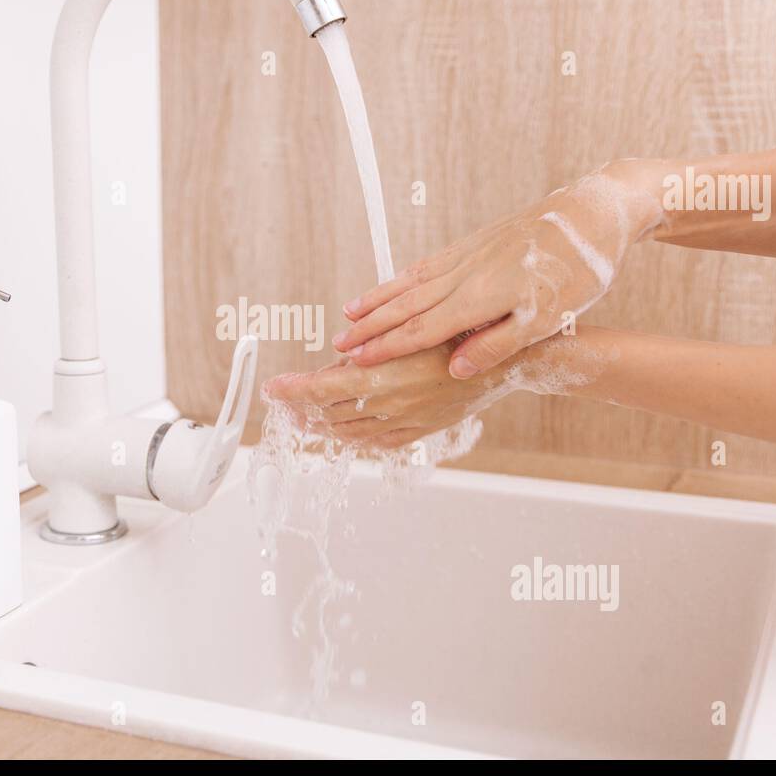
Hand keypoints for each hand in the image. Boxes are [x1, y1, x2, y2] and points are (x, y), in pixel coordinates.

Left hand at [262, 335, 606, 449]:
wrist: (504, 359)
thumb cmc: (458, 334)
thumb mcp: (406, 333)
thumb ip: (367, 351)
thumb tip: (334, 358)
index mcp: (380, 376)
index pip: (317, 390)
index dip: (290, 392)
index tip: (271, 389)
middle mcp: (388, 404)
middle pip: (327, 415)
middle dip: (300, 410)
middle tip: (281, 403)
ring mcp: (404, 422)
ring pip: (349, 431)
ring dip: (322, 426)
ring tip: (303, 419)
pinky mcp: (420, 431)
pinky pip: (377, 443)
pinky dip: (354, 438)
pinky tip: (345, 432)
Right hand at [331, 160, 662, 378]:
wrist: (593, 214)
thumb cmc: (577, 273)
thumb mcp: (546, 321)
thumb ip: (497, 346)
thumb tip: (453, 369)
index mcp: (478, 298)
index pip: (420, 330)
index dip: (385, 348)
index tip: (354, 361)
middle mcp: (464, 274)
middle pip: (405, 305)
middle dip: (369, 327)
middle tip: (338, 343)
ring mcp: (468, 255)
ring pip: (411, 281)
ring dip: (379, 299)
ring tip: (350, 312)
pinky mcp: (477, 243)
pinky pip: (428, 264)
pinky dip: (403, 277)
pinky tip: (395, 281)